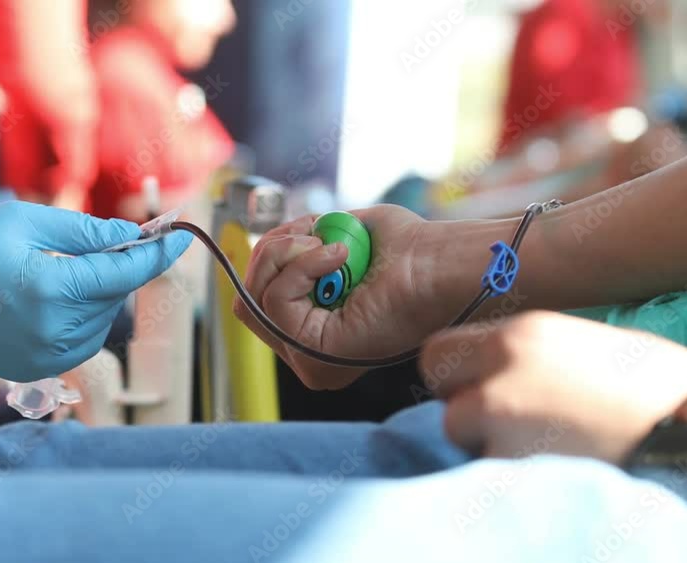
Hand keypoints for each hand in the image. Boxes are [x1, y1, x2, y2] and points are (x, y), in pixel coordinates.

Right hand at [0, 201, 191, 381]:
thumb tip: (131, 236)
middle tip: (93, 243)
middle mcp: (56, 330)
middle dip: (116, 266)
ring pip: (104, 317)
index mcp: (52, 289)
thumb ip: (84, 230)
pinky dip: (81, 314)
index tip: (182, 234)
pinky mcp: (41, 369)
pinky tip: (48, 297)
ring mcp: (49, 357)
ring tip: (53, 272)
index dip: (158, 253)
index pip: (125, 273)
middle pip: (117, 295)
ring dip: (97, 292)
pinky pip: (84, 338)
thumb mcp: (24, 222)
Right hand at [234, 205, 441, 388]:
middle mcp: (308, 353)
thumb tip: (267, 244)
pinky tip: (338, 257)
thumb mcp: (335, 235)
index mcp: (314, 332)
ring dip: (289, 255)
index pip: (255, 301)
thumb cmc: (406, 249)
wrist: (441, 262)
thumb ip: (297, 243)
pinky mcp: (316, 355)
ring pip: (254, 299)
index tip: (308, 232)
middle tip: (317, 237)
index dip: (270, 258)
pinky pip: (276, 301)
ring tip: (334, 248)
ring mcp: (310, 360)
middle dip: (272, 254)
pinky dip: (302, 266)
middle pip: (246, 302)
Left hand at [422, 311, 686, 462]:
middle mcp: (501, 368)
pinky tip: (548, 468)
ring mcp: (501, 417)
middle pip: (437, 385)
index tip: (475, 386)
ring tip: (538, 446)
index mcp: (521, 334)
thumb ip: (530, 354)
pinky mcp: (509, 463)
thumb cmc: (660, 391)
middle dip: (459, 402)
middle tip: (499, 420)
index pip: (440, 349)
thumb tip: (495, 368)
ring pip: (457, 430)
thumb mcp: (588, 347)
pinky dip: (506, 473)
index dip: (455, 373)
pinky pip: (485, 468)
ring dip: (483, 441)